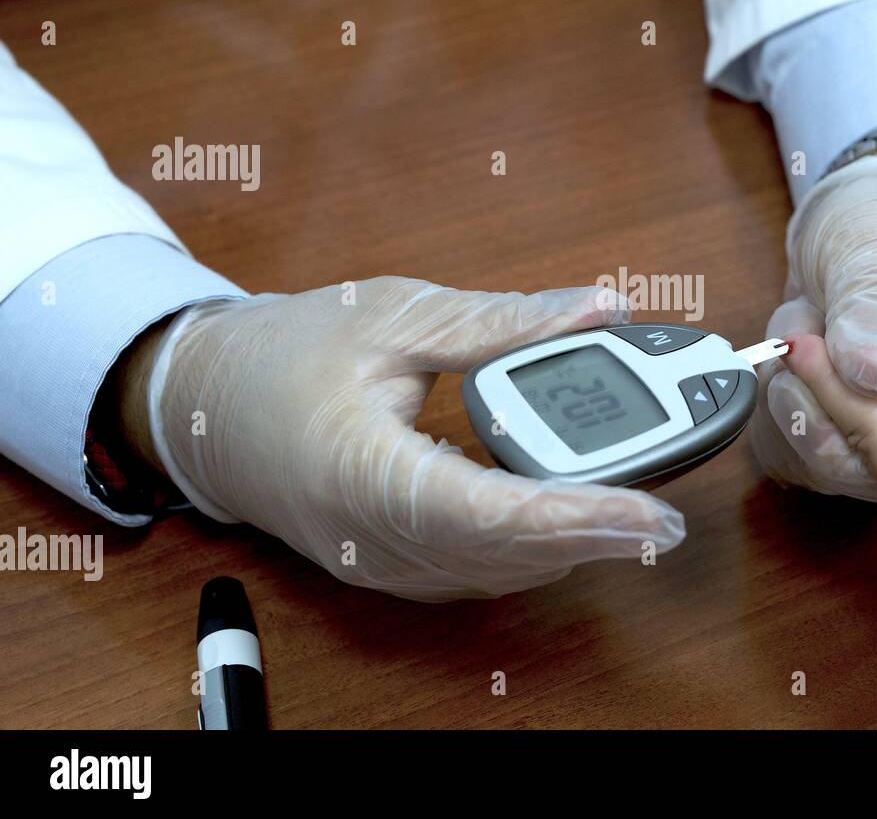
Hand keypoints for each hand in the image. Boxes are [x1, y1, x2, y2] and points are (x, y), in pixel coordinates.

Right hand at [119, 277, 684, 600]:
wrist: (207, 405)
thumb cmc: (286, 356)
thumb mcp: (397, 317)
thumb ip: (503, 320)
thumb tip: (601, 306)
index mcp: (364, 473)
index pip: (489, 513)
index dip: (577, 516)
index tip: (649, 512)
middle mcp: (375, 538)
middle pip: (509, 555)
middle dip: (597, 537)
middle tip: (668, 518)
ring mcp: (384, 562)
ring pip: (500, 572)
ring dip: (574, 546)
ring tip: (640, 515)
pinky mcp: (396, 562)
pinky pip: (480, 569)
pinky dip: (537, 548)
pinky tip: (579, 521)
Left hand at [752, 151, 876, 502]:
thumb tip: (874, 373)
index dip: (838, 410)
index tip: (807, 345)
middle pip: (846, 468)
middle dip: (802, 395)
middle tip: (802, 326)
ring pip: (804, 459)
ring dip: (779, 390)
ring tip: (802, 324)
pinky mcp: (836, 426)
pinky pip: (783, 446)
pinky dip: (766, 398)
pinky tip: (785, 351)